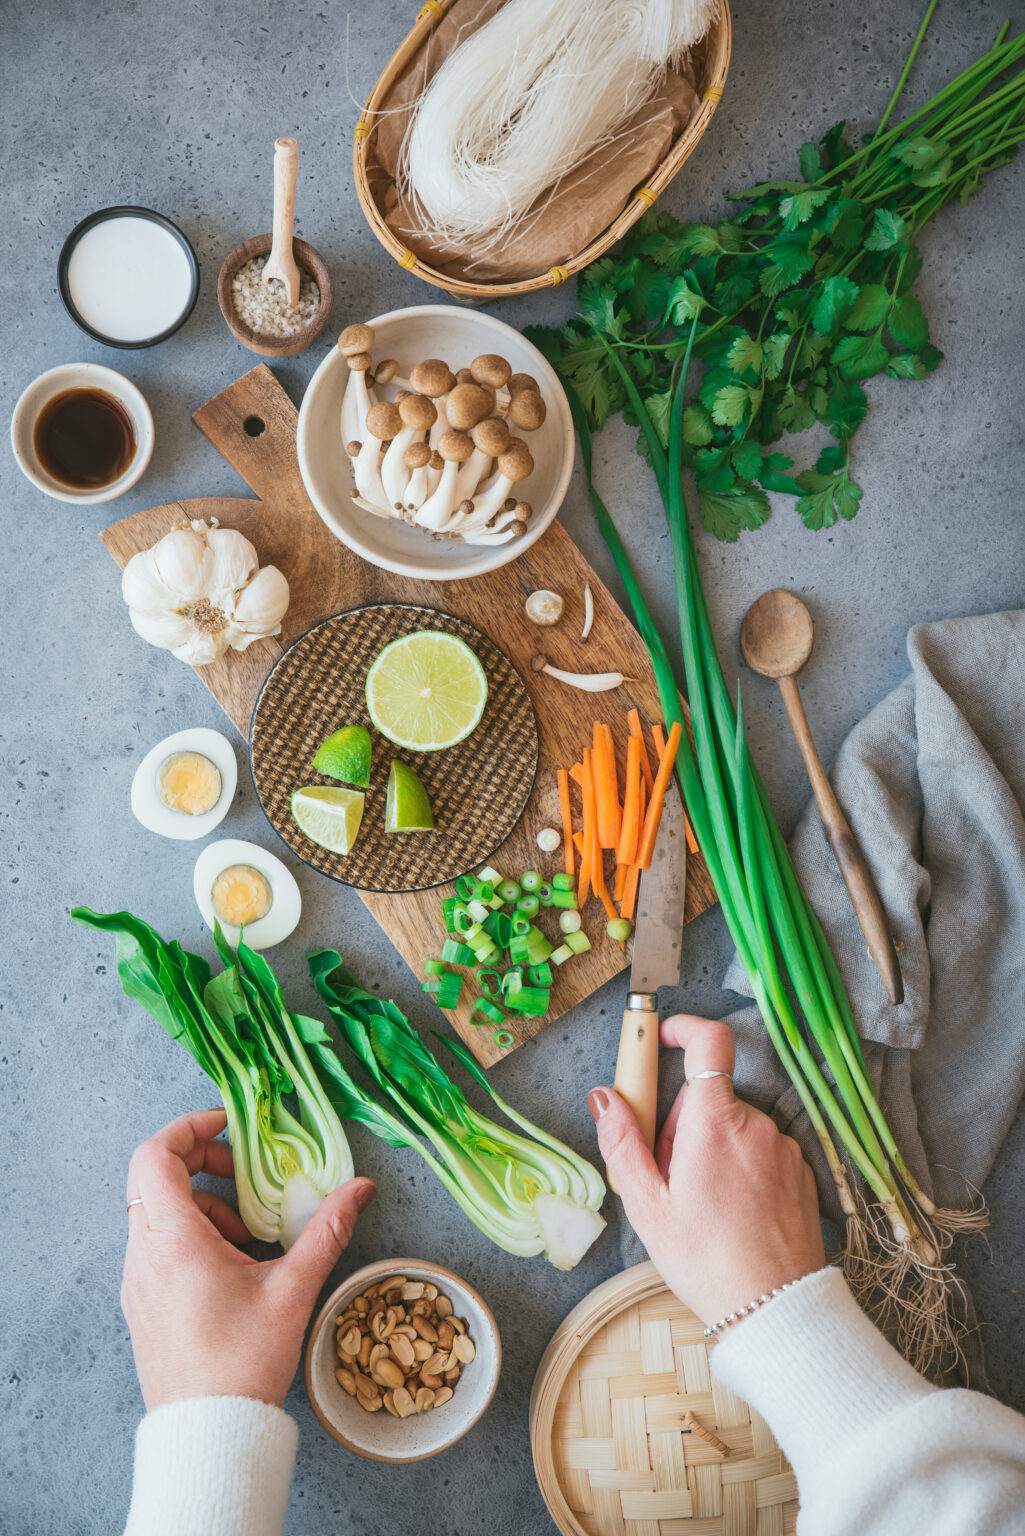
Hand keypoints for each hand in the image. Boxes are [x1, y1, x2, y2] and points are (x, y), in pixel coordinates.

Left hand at [121, 1108, 375, 1409]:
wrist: (207, 1434)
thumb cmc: (243, 1364)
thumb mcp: (293, 1290)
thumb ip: (326, 1229)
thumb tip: (360, 1188)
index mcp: (173, 1241)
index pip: (156, 1155)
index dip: (190, 1127)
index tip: (230, 1125)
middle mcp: (144, 1256)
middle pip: (152, 1177)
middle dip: (201, 1162)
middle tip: (244, 1175)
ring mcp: (137, 1282)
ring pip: (154, 1212)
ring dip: (200, 1204)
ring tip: (247, 1233)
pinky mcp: (142, 1304)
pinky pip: (156, 1246)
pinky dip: (190, 1235)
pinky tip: (233, 1265)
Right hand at [588, 1015, 823, 1325]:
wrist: (775, 1311)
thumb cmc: (708, 1262)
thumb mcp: (647, 1206)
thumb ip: (622, 1143)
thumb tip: (604, 1098)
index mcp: (715, 1123)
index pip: (708, 1042)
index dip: (684, 1028)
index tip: (662, 1037)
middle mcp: (756, 1125)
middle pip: (709, 1098)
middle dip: (683, 1124)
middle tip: (669, 1176)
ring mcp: (782, 1148)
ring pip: (733, 1128)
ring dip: (711, 1149)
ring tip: (701, 1206)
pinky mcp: (800, 1173)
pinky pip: (759, 1151)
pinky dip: (739, 1168)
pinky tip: (731, 1215)